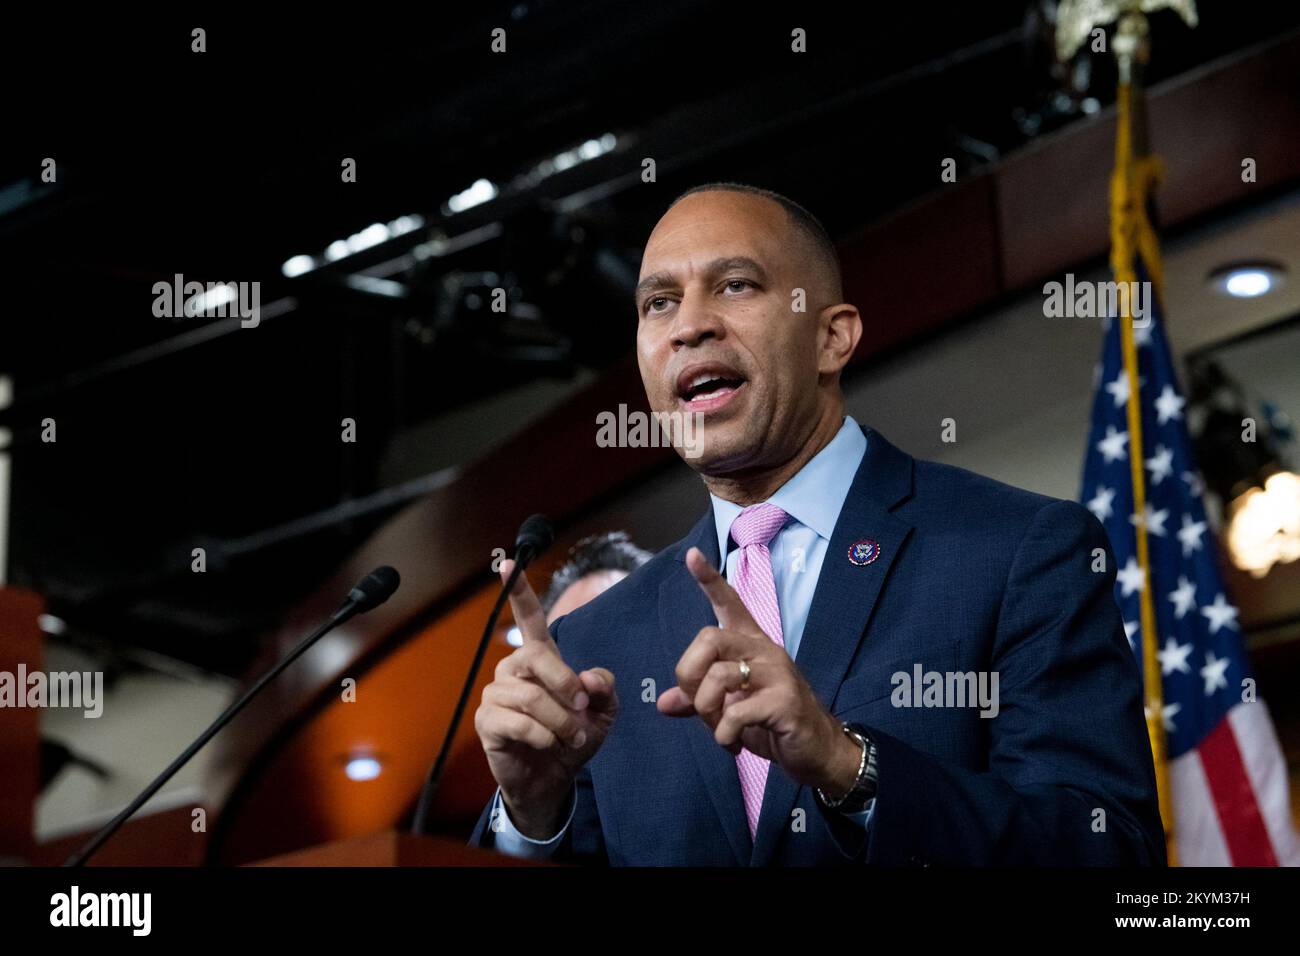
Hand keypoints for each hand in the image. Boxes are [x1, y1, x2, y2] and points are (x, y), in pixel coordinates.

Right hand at [473, 559, 617, 837]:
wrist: (552, 780)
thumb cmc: (573, 738)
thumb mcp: (602, 713)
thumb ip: (604, 689)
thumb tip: (588, 677)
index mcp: (540, 660)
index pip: (529, 619)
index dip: (519, 591)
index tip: (508, 563)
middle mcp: (513, 670)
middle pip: (535, 656)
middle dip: (565, 683)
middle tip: (583, 708)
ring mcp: (497, 695)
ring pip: (530, 695)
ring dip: (560, 720)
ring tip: (571, 737)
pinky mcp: (488, 722)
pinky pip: (517, 722)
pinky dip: (543, 735)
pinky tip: (549, 744)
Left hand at [657, 547, 859, 795]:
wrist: (817, 749)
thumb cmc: (771, 723)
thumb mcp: (730, 709)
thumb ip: (698, 700)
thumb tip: (663, 703)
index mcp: (751, 644)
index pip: (729, 602)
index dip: (709, 579)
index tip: (691, 555)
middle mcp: (763, 650)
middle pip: (709, 637)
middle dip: (689, 674)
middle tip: (698, 704)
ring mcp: (776, 673)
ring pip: (718, 676)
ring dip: (707, 711)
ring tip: (720, 729)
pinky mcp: (784, 700)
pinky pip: (735, 712)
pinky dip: (724, 734)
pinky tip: (734, 743)